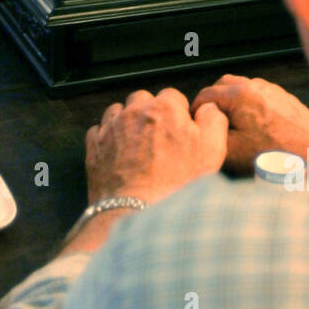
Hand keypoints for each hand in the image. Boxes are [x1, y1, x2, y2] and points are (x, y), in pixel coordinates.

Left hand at [86, 88, 226, 204]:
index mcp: (165, 108)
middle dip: (152, 113)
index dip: (178, 114)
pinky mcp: (95, 145)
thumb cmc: (177, 183)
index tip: (180, 133)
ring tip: (138, 145)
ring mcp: (112, 127)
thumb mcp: (212, 150)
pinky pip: (99, 129)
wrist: (138, 212)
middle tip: (160, 140)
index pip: (173, 96)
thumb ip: (213, 120)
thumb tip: (208, 107)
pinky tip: (118, 152)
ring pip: (119, 111)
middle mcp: (135, 111)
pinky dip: (108, 136)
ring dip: (128, 122)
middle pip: (144, 99)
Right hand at [190, 74, 308, 175]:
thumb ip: (210, 133)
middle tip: (214, 130)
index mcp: (239, 93)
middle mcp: (256, 85)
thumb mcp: (231, 153)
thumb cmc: (278, 159)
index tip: (198, 132)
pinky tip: (259, 134)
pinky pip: (262, 100)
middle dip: (215, 106)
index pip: (204, 96)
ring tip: (237, 134)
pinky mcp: (288, 101)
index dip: (196, 115)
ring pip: (243, 92)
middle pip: (222, 87)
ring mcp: (275, 91)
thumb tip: (203, 124)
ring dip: (234, 108)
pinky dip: (253, 112)